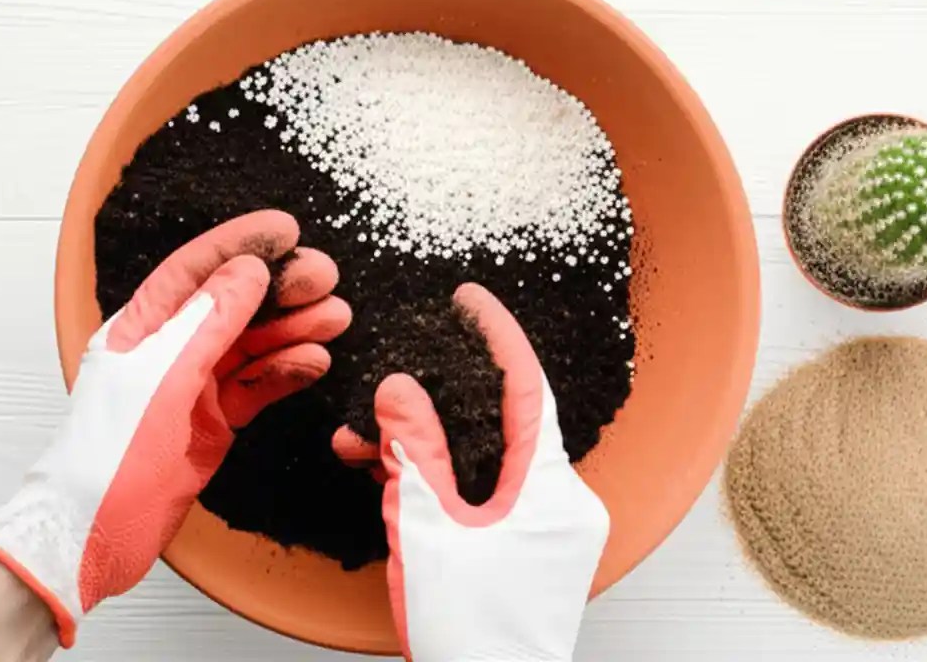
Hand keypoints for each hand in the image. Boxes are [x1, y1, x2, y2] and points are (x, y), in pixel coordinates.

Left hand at [0, 210, 350, 647]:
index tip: (286, 229)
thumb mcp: (162, 380)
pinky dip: (287, 372)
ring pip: (254, 343)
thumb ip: (207, 323)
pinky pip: (258, 385)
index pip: (197, 269)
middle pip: (234, 302)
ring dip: (295, 328)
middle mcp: (170, 349)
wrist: (94, 533)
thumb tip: (247, 271)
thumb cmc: (109, 458)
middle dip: (281, 286)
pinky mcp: (214, 420)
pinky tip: (315, 361)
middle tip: (325, 277)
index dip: (242, 243)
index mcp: (142, 327)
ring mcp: (194, 385)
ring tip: (336, 317)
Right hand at [371, 283, 609, 661]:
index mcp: (551, 490)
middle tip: (397, 376)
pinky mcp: (532, 548)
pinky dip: (445, 485)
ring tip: (363, 444)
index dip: (498, 336)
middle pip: (499, 425)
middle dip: (437, 403)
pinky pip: (488, 495)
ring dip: (428, 450)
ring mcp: (550, 527)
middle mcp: (563, 502)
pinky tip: (391, 480)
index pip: (528, 388)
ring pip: (486, 462)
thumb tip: (401, 387)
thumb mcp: (429, 534)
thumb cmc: (470, 638)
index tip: (470, 299)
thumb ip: (414, 454)